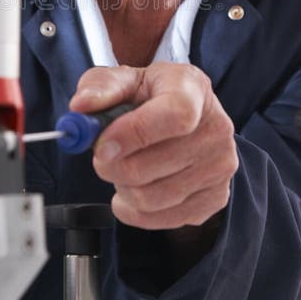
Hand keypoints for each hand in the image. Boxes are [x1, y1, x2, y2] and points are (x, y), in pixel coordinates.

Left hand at [70, 63, 237, 229]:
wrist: (185, 117)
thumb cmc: (152, 97)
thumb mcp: (124, 80)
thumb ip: (100, 88)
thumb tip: (80, 107)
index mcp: (193, 89)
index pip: (175, 115)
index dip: (134, 134)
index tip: (101, 145)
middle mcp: (216, 127)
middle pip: (155, 164)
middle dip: (112, 166)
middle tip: (102, 157)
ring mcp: (220, 166)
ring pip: (153, 198)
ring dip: (123, 188)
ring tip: (124, 169)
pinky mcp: (217, 197)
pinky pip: (163, 219)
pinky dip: (136, 211)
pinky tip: (134, 190)